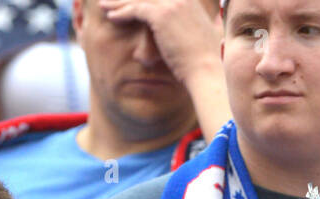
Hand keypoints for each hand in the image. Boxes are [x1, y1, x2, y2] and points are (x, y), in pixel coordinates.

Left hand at [99, 0, 221, 86]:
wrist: (207, 70)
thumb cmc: (209, 60)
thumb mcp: (212, 33)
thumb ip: (210, 23)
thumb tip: (215, 23)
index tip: (132, 0)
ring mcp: (172, 4)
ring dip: (119, 2)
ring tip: (104, 5)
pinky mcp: (161, 15)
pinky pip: (135, 9)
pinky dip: (121, 12)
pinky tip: (110, 16)